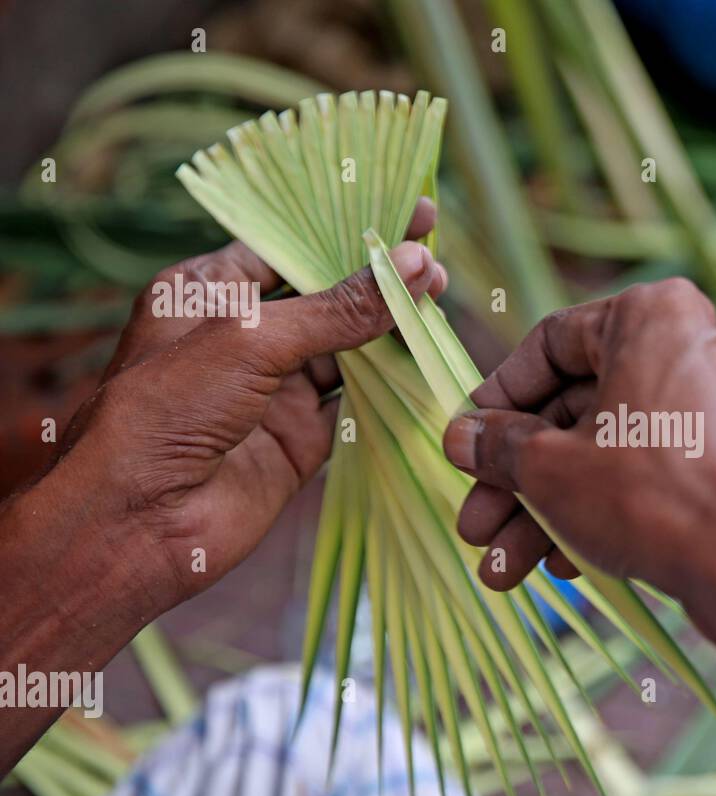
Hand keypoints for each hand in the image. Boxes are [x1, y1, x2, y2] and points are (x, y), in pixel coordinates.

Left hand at [12, 200, 445, 630]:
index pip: (286, 247)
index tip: (404, 213)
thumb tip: (416, 265)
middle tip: (435, 256)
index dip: (344, 230)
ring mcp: (270, 391)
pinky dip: (390, 386)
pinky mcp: (297, 440)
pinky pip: (353, 405)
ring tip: (439, 298)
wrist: (137, 523)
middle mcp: (239, 338)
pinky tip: (426, 358)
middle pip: (323, 297)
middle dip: (376, 278)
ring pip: (345, 350)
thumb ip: (339, 308)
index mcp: (205, 293)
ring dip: (389, 329)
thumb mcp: (252, 339)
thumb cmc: (167, 410)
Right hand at [442, 278, 715, 665]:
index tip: (466, 443)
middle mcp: (695, 345)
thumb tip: (461, 437)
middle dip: (518, 479)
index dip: (497, 399)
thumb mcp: (551, 469)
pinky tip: (563, 567)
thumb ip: (500, 446)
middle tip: (475, 527)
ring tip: (503, 570)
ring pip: (611, 449)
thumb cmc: (651, 497)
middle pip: (578, 408)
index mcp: (653, 315)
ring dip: (551, 509)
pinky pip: (654, 472)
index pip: (551, 343)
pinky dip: (606, 510)